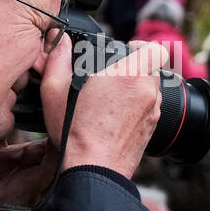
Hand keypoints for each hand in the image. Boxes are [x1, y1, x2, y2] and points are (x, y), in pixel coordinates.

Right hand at [42, 36, 167, 178]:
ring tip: (114, 98)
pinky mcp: (153, 129)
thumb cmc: (75, 134)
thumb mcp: (54, 92)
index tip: (128, 51)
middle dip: (135, 68)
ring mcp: (153, 112)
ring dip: (138, 88)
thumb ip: (57, 60)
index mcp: (128, 75)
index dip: (142, 47)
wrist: (94, 170)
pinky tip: (117, 116)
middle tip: (113, 76)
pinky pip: (151, 109)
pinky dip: (139, 107)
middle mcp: (147, 91)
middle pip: (153, 68)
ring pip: (152, 89)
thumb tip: (59, 40)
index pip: (155, 49)